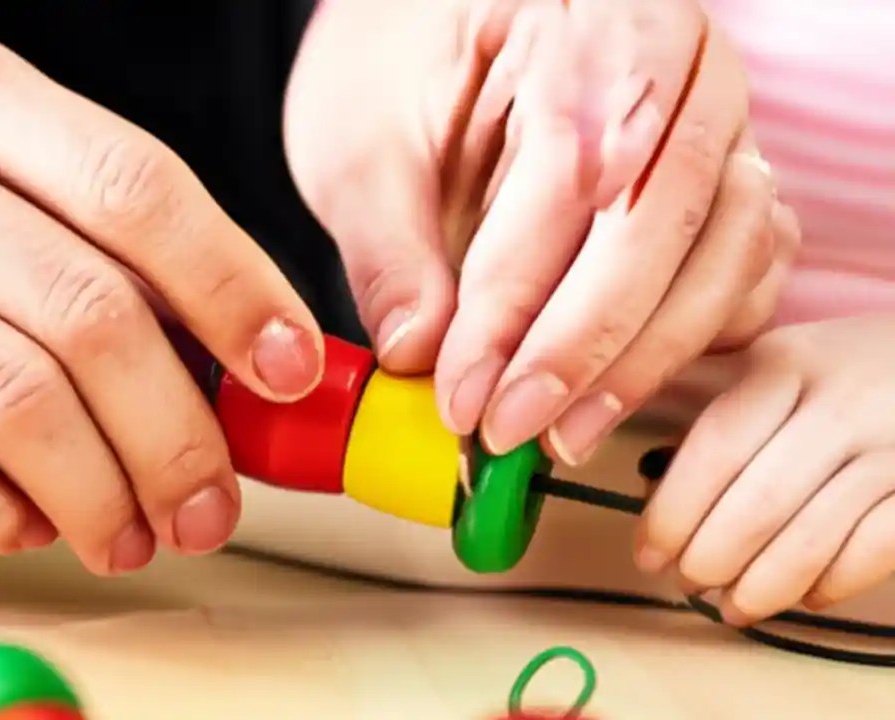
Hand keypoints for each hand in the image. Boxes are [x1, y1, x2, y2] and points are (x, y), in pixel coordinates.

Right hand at [0, 15, 323, 573]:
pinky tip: (26, 523)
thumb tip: (239, 362)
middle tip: (212, 499)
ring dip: (97, 487)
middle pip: (82, 302)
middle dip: (176, 426)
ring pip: (0, 389)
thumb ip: (81, 248)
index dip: (233, 286)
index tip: (291, 373)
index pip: (132, 183)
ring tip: (133, 530)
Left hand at [284, 0, 797, 463]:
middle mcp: (678, 66)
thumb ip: (388, 247)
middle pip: (663, 216)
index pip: (566, 171)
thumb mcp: (357, 144)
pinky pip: (748, 272)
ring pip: (725, 251)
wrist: (434, 37)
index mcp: (587, 20)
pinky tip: (616, 393)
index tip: (464, 387)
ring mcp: (717, 128)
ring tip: (561, 431)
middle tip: (510, 424)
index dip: (516, 298)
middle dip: (583, 344)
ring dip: (643, 359)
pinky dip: (693, 342)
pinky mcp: (726, 189)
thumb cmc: (398, 68)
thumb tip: (419, 355)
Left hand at [637, 316, 894, 623]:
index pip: (714, 449)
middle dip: (709, 558)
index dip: (672, 512)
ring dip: (760, 587)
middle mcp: (841, 402)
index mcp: (784, 363)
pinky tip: (801, 596)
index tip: (645, 552)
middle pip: (758, 503)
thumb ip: (708, 398)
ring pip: (812, 539)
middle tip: (685, 581)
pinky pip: (872, 555)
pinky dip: (829, 585)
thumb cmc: (840, 369)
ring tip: (731, 606)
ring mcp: (893, 449)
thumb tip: (620, 454)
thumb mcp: (774, 359)